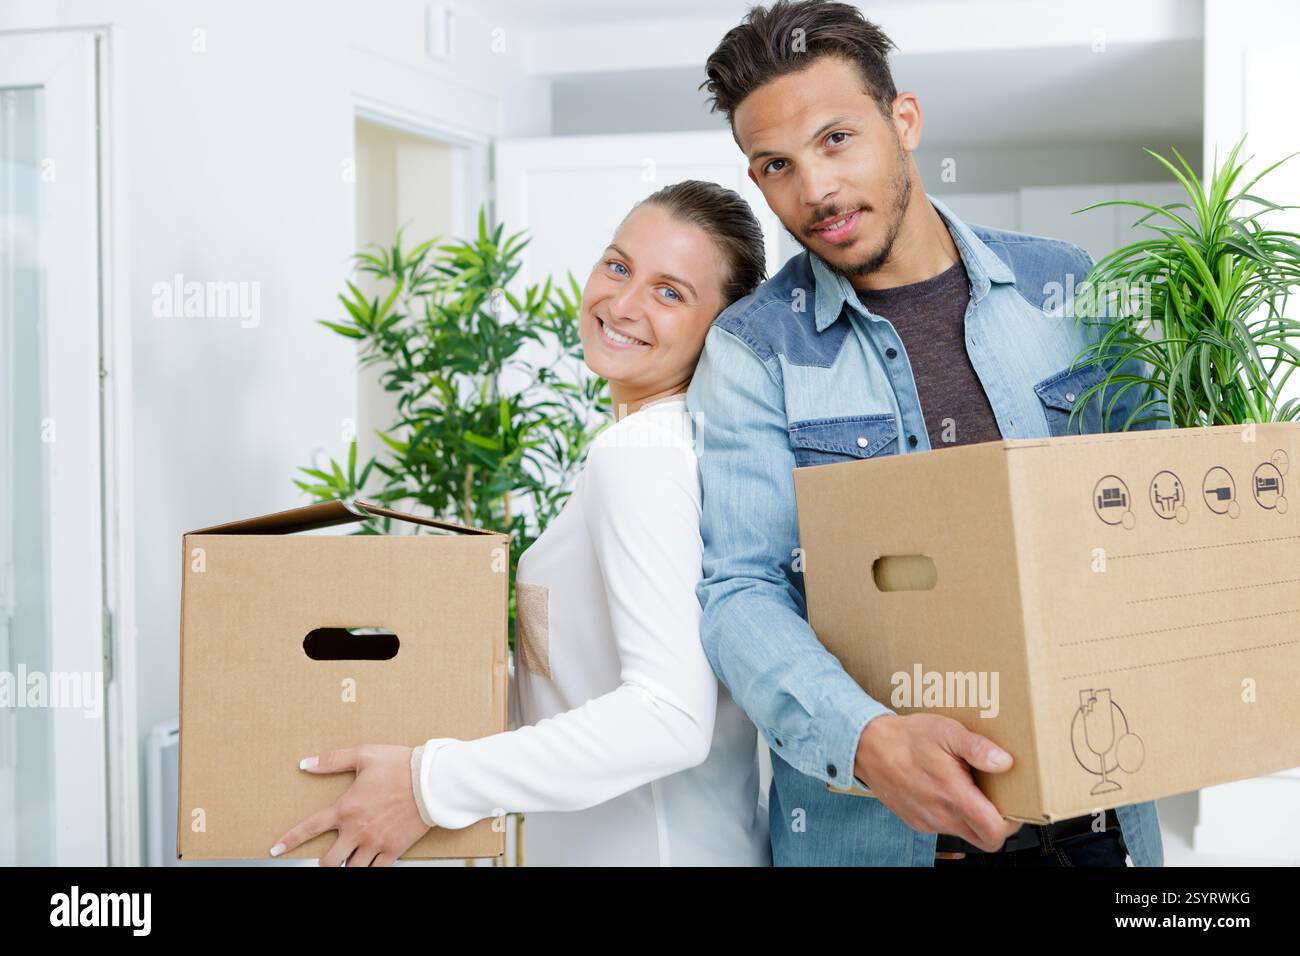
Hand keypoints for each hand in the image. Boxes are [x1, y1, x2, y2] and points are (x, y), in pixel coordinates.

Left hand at [270, 744, 430, 866]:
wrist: (433, 780)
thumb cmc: (400, 765)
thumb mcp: (365, 755)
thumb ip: (333, 760)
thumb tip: (306, 764)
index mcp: (346, 808)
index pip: (309, 828)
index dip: (289, 841)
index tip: (275, 850)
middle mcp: (357, 830)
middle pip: (329, 862)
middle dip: (324, 864)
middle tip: (325, 860)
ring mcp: (375, 843)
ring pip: (352, 870)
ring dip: (346, 869)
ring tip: (348, 863)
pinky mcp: (394, 849)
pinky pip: (376, 872)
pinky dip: (368, 871)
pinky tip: (366, 867)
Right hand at [855, 714, 1022, 852]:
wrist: (867, 746)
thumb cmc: (906, 738)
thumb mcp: (946, 731)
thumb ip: (978, 748)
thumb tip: (1005, 762)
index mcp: (953, 796)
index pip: (996, 833)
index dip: (1012, 822)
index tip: (1013, 803)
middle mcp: (941, 816)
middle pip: (984, 840)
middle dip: (996, 824)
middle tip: (996, 798)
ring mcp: (927, 822)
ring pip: (964, 833)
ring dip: (973, 817)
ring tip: (968, 786)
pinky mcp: (916, 821)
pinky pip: (944, 826)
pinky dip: (952, 813)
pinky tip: (945, 788)